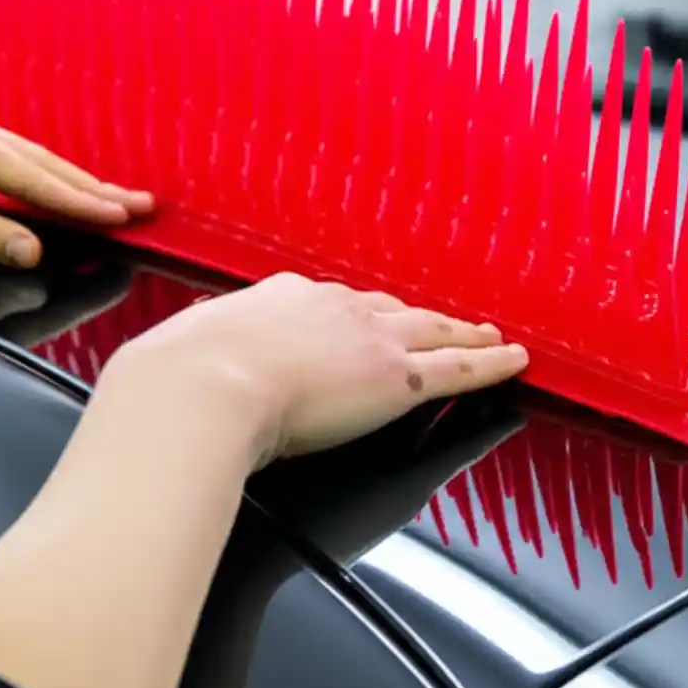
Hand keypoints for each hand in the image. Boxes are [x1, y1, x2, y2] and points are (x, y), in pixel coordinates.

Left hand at [0, 100, 153, 265]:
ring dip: (70, 188)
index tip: (122, 218)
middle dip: (91, 188)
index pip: (28, 172)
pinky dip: (40, 189)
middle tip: (142, 206)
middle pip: (38, 162)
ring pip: (26, 165)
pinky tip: (62, 200)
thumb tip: (35, 249)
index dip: (77, 200)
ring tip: (117, 204)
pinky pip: (6, 172)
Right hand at [107, 272, 529, 465]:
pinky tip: (516, 362)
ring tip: (491, 337)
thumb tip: (171, 360)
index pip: (328, 305)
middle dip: (418, 315)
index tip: (365, 319)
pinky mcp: (396, 377)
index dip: (355, 315)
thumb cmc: (177, 377)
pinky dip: (492, 364)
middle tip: (445, 319)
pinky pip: (459, 369)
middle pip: (389, 308)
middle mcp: (330, 306)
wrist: (200, 388)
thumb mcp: (181, 351)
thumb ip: (192, 351)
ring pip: (432, 330)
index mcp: (279, 299)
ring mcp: (367, 338)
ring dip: (464, 333)